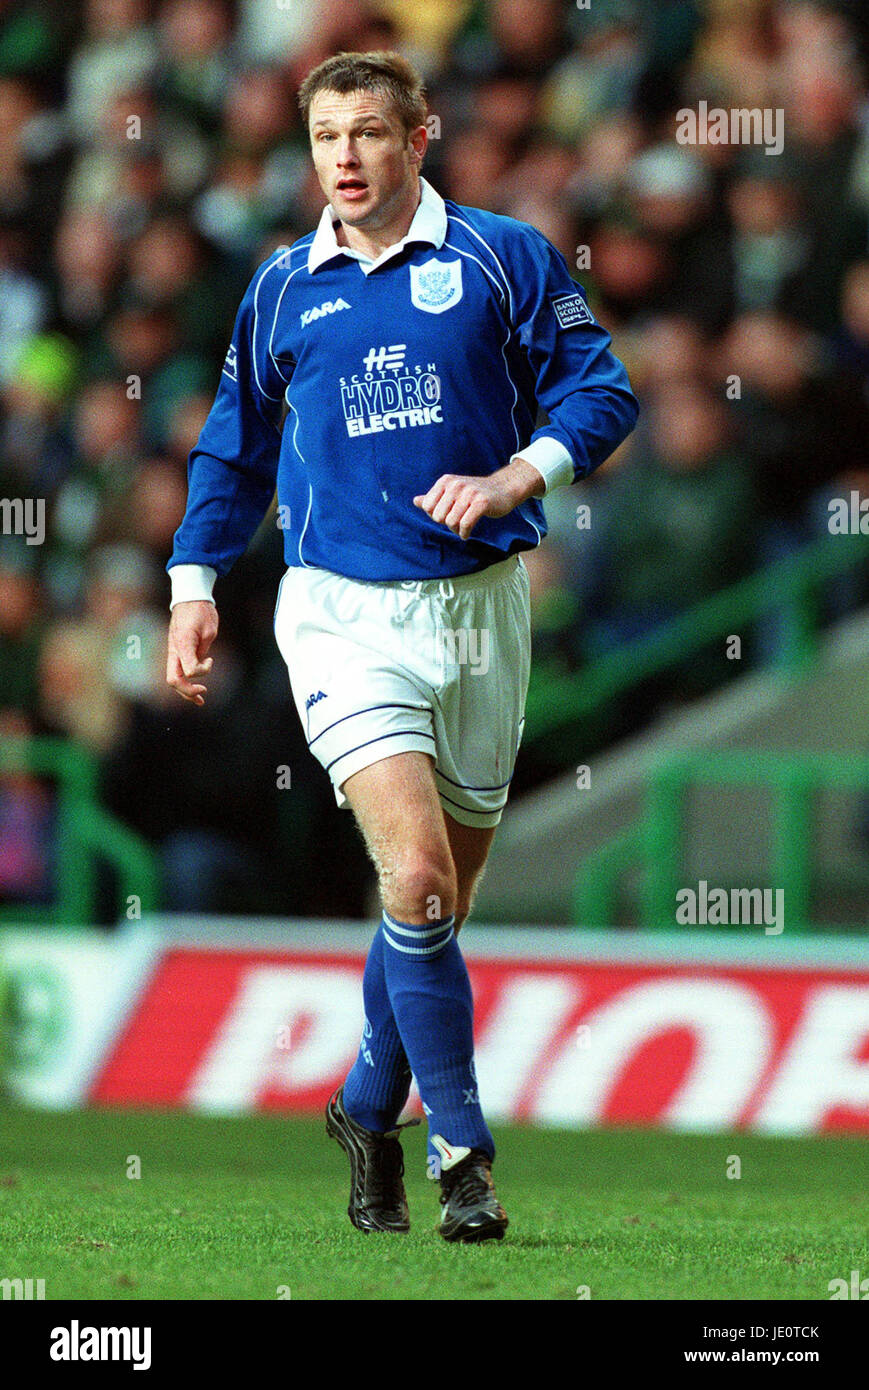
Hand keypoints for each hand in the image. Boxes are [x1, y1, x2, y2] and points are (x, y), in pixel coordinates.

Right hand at [166, 601, 218, 705]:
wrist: (189, 598)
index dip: (202, 672)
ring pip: (173, 679)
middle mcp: (174, 650)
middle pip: (174, 680)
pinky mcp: (177, 652)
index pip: (188, 671)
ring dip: (186, 692)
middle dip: (188, 691)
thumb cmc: (201, 612)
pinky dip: (185, 683)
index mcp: (182, 645)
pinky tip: (196, 692)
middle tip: (203, 692)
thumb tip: (201, 664)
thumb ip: (203, 650)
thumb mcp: (209, 631)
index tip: (211, 660)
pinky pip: (178, 671)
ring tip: (200, 701)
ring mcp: (173, 652)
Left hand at [413, 457, 544, 539]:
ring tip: (463, 527)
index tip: (447, 515)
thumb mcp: (453, 492)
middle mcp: (456, 485)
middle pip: (438, 517)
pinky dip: (464, 533)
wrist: (503, 489)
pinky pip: (465, 524)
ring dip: (456, 530)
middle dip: (447, 524)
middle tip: (458, 522)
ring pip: (451, 522)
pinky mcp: (481, 503)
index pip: (428, 507)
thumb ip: (434, 498)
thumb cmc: (475, 493)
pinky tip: (467, 534)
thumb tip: (415, 501)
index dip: (436, 516)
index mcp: (446, 481)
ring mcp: (469, 493)